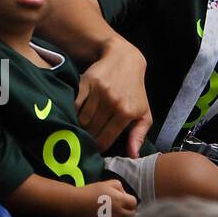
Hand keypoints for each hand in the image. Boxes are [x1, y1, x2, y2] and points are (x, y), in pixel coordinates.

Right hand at [75, 38, 151, 156]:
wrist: (125, 60)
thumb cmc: (134, 91)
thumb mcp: (143, 112)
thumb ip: (139, 135)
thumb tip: (133, 156)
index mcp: (127, 112)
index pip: (105, 139)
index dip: (98, 148)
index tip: (95, 151)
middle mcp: (113, 102)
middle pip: (92, 131)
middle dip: (88, 138)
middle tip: (86, 140)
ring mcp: (99, 92)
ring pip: (82, 120)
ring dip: (80, 126)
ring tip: (83, 128)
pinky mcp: (87, 83)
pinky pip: (75, 106)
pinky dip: (74, 113)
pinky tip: (77, 115)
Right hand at [79, 180, 136, 216]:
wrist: (75, 203)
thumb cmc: (91, 191)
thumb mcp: (109, 183)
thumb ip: (121, 187)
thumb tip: (125, 194)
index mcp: (119, 200)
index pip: (134, 203)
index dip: (130, 201)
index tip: (126, 200)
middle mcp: (117, 212)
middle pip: (131, 214)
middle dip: (129, 210)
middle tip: (124, 208)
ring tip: (120, 216)